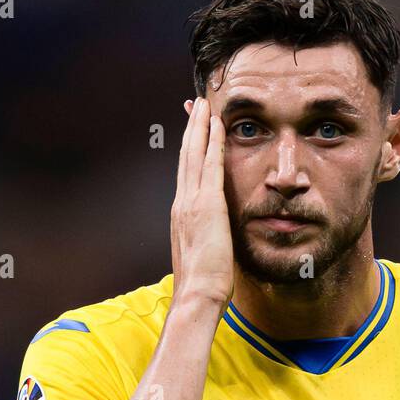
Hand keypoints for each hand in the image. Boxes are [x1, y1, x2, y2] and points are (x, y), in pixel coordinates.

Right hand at [170, 97, 233, 307]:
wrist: (197, 295)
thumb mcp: (201, 256)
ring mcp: (192, 202)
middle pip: (185, 157)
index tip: (191, 130)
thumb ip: (203, 239)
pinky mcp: (207, 205)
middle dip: (191, 129)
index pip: (185, 174)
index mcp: (181, 215)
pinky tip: (218, 124)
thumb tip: (209, 238)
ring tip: (204, 104)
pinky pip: (210, 165)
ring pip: (194, 154)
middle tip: (195, 105)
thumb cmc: (201, 285)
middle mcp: (182, 203)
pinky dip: (213, 142)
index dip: (188, 150)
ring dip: (200, 126)